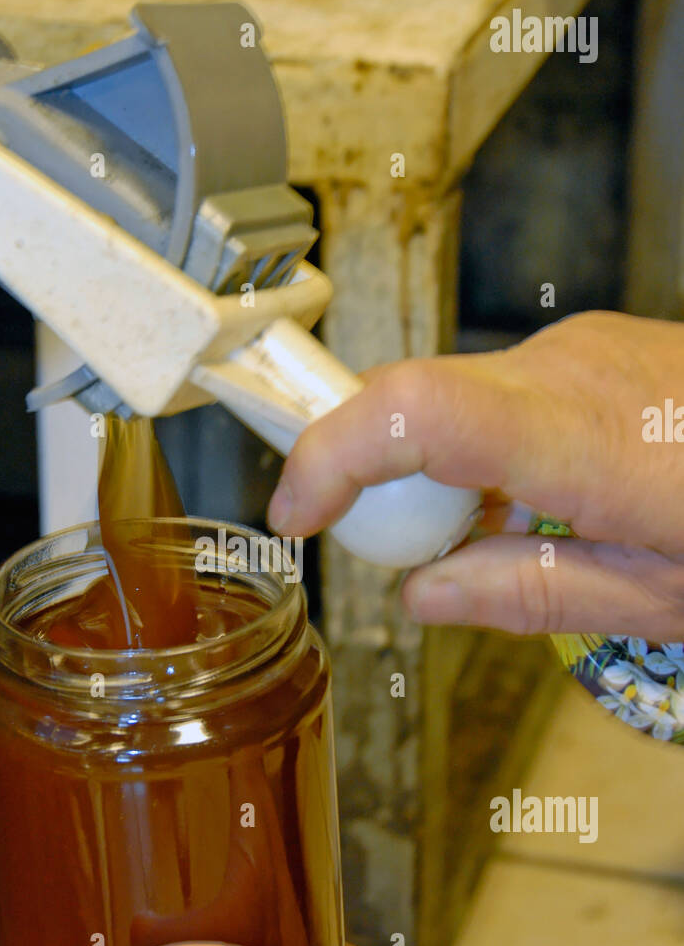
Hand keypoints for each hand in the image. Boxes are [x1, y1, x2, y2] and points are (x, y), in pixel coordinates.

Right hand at [268, 312, 683, 640]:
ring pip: (452, 399)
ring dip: (433, 471)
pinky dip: (478, 448)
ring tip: (492, 539)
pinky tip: (527, 501)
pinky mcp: (593, 344)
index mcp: (592, 444)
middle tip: (408, 559)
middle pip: (415, 406)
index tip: (299, 515)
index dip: (332, 454)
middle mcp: (576, 372)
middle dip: (378, 483)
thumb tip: (421, 596)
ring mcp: (585, 347)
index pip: (416, 412)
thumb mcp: (660, 601)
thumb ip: (527, 594)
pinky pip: (495, 389)